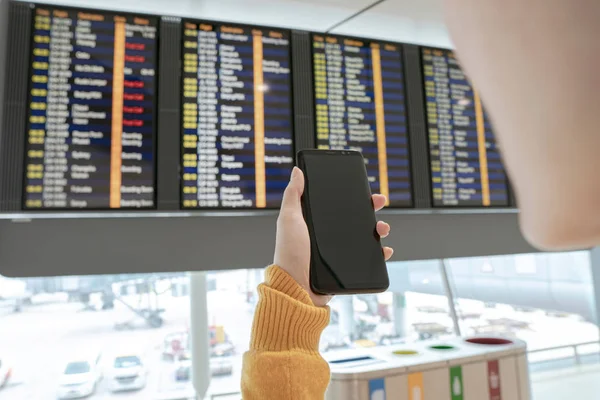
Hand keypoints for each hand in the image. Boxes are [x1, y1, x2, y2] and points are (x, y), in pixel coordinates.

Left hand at [273, 167, 393, 306]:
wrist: (297, 288)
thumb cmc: (289, 254)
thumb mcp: (289, 220)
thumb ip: (293, 195)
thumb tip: (297, 171)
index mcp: (315, 223)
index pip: (336, 204)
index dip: (352, 195)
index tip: (364, 188)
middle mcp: (327, 236)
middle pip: (354, 218)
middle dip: (370, 209)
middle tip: (379, 202)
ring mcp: (337, 252)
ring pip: (364, 236)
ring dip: (378, 229)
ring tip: (382, 228)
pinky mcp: (346, 268)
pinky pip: (368, 258)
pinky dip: (380, 253)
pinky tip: (385, 249)